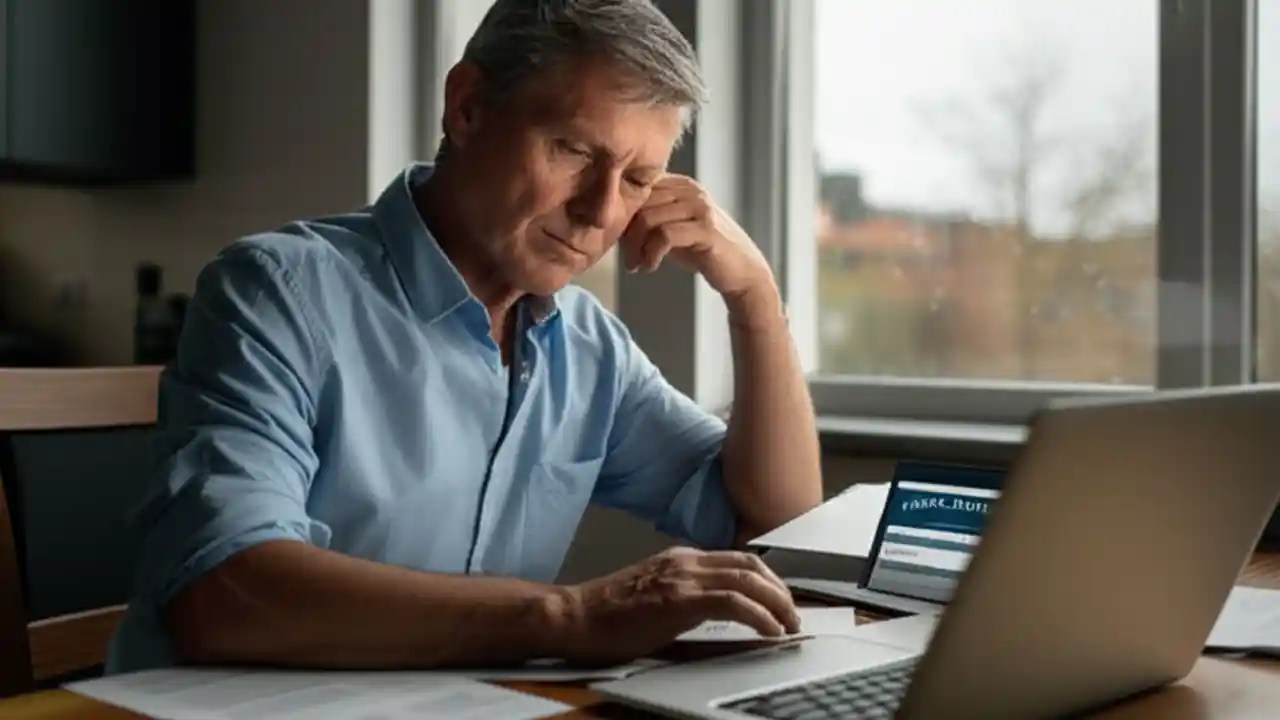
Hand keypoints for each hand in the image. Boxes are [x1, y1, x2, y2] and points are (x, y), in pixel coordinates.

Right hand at [560, 546, 800, 664]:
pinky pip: (734, 603)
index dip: (767, 580)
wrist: (574, 616)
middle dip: (780, 590)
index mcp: (681, 559)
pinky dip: (760, 616)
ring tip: (788, 625)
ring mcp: (683, 577)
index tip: (780, 602)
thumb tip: (724, 620)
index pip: (738, 560)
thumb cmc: (606, 614)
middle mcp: (686, 561)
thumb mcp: (656, 597)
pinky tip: (769, 631)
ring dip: (777, 604)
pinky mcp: (680, 600)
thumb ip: (688, 599)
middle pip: (751, 565)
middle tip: (792, 615)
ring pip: (749, 580)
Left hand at [622, 175, 775, 305]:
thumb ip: (649, 218)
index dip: (624, 217)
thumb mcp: (672, 229)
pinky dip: (651, 255)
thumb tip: (613, 220)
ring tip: (637, 266)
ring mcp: (700, 207)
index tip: (621, 243)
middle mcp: (691, 190)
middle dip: (627, 235)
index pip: (638, 189)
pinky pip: (664, 236)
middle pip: (639, 203)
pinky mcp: (705, 229)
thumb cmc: (703, 252)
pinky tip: (651, 268)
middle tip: (627, 260)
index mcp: (681, 184)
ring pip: (648, 219)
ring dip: (636, 248)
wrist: (741, 273)